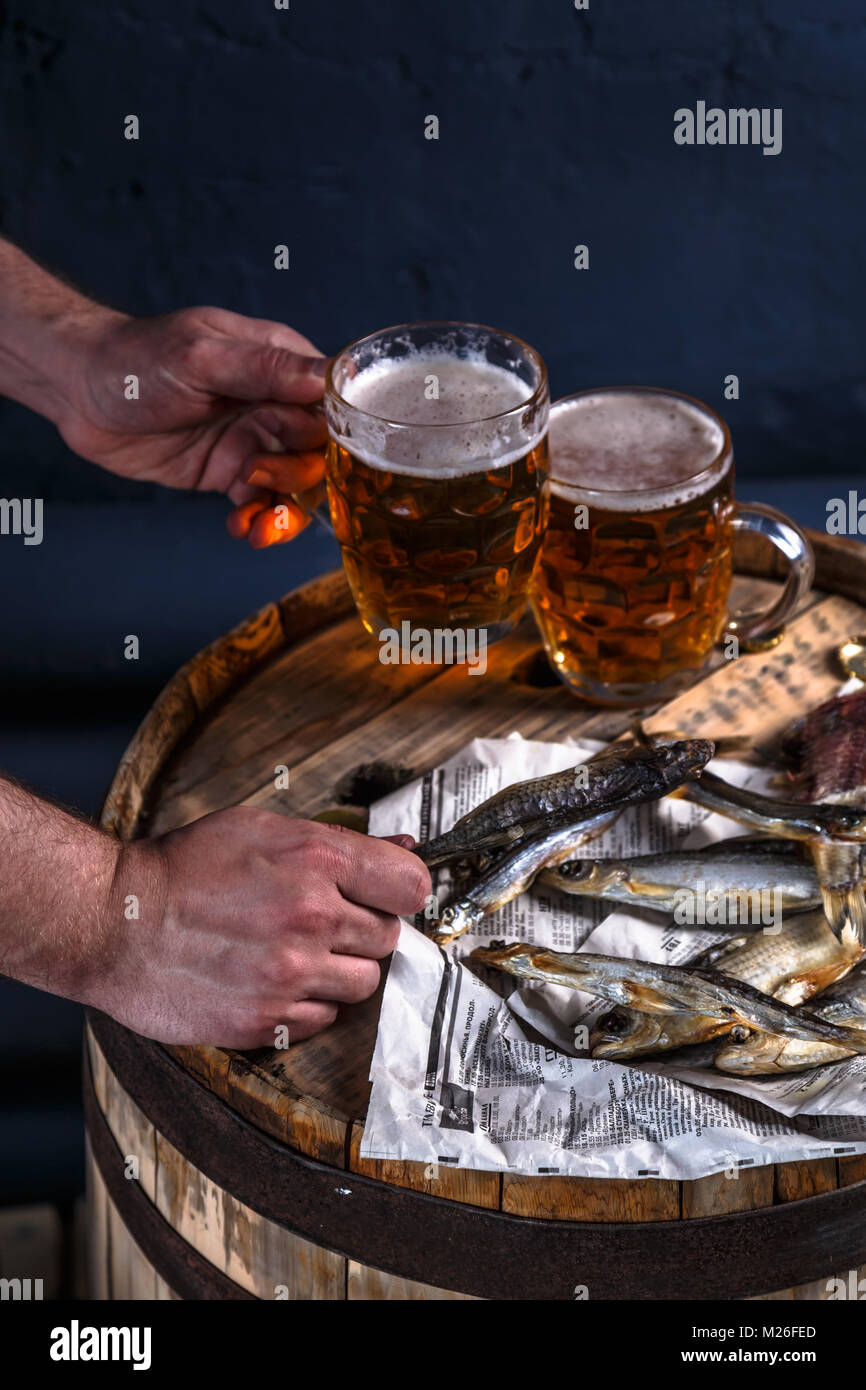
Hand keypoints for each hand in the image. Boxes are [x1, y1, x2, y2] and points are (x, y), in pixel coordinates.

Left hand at [58, 303, 327, 546]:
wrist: (78, 391)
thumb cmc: (137, 359)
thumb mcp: (202, 357)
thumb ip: (266, 368)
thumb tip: (328, 374)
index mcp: (279, 362)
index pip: (330, 402)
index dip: (336, 433)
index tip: (327, 458)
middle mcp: (272, 402)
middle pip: (319, 449)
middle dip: (301, 475)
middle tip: (259, 478)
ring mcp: (252, 440)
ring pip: (294, 484)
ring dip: (285, 510)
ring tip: (260, 528)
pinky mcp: (227, 473)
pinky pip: (260, 504)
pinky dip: (259, 522)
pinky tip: (243, 530)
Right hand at [96, 808, 429, 1046]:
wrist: (112, 921)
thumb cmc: (183, 867)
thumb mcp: (260, 828)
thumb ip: (337, 840)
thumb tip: (405, 847)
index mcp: (315, 859)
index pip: (412, 885)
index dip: (403, 890)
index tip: (389, 894)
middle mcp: (311, 917)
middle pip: (389, 937)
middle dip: (364, 929)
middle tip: (324, 920)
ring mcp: (290, 975)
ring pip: (364, 983)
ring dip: (340, 970)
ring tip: (295, 951)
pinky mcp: (267, 1022)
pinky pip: (323, 1018)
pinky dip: (308, 1004)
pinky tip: (274, 981)